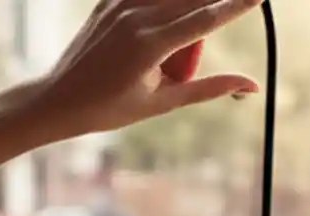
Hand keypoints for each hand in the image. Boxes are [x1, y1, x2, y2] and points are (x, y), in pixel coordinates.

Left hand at [30, 0, 263, 139]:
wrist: (57, 99)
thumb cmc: (108, 109)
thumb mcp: (162, 103)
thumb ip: (208, 88)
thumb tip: (252, 85)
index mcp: (149, 45)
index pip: (206, 18)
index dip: (238, 5)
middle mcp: (135, 17)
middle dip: (218, 1)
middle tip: (240, 5)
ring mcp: (119, 4)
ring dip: (192, 2)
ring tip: (181, 46)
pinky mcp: (109, 0)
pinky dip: (167, 0)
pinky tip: (178, 8)